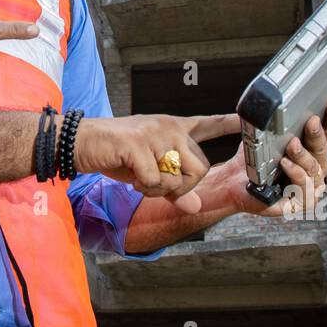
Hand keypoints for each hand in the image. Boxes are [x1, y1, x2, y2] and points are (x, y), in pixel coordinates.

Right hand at [73, 114, 237, 212]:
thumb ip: (173, 187)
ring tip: (142, 179)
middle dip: (180, 188)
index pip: (208, 125)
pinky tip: (131, 176)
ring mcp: (155, 133)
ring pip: (180, 177)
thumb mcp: (148, 172)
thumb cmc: (116, 154)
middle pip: (200, 169)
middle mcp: (170, 127)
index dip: (229, 124)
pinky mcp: (139, 144)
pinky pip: (156, 181)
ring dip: (160, 190)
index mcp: (174, 128)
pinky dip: (143, 187)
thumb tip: (195, 207)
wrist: (82, 143)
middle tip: (157, 185)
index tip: (245, 119)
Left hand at [229, 97, 326, 217]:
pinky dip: (295, 173)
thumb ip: (279, 123)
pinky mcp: (300, 202)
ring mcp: (309, 185)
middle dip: (317, 135)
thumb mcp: (266, 136)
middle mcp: (314, 167)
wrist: (236, 183)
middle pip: (323, 149)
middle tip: (311, 122)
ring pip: (314, 168)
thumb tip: (281, 103)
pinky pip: (303, 186)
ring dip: (303, 155)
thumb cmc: (253, 162)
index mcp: (311, 150)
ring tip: (291, 145)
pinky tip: (285, 164)